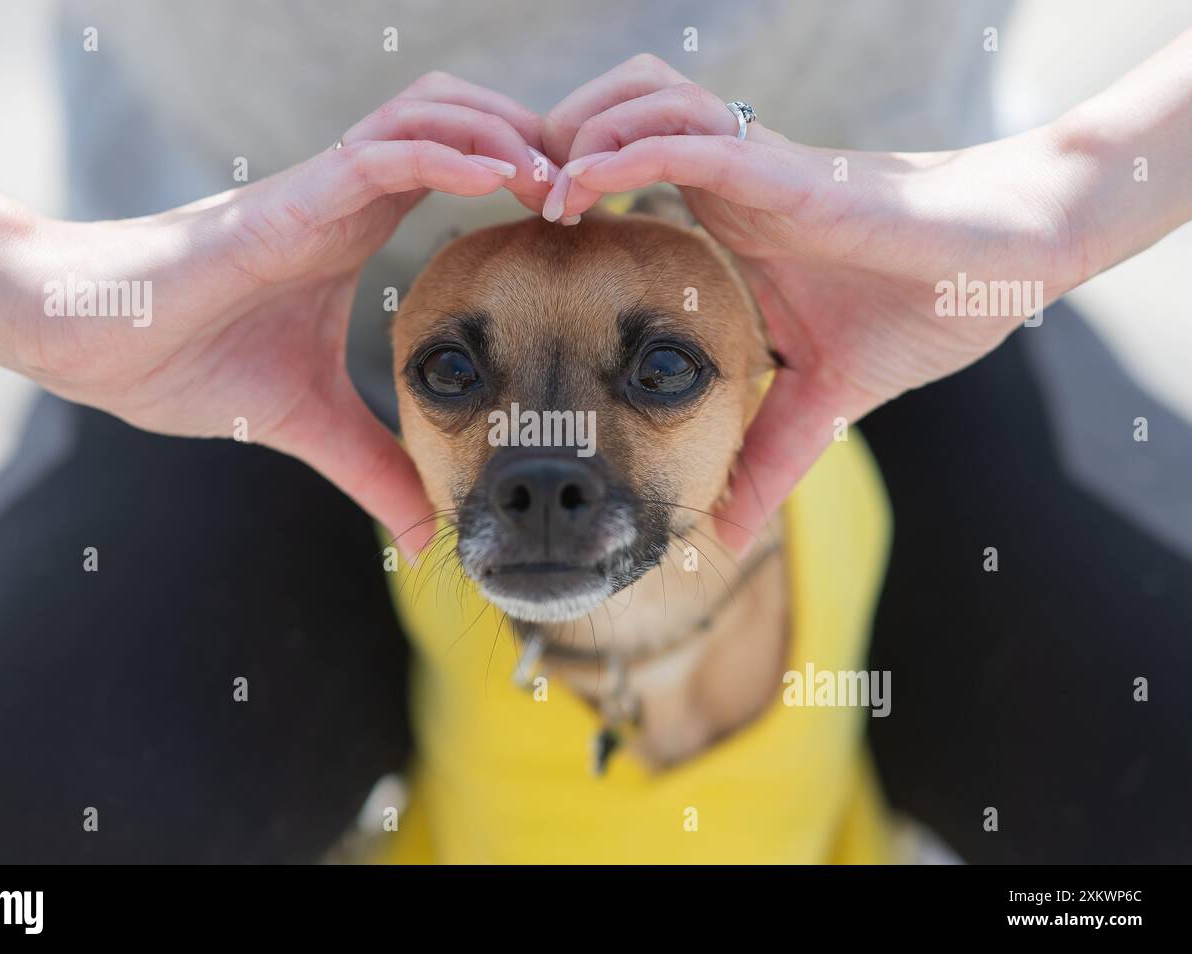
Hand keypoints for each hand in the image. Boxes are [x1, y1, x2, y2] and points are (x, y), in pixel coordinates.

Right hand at [5, 73, 555, 552]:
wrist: (98, 340)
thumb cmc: (187, 363)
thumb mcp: (309, 425)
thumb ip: (374, 468)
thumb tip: (423, 536)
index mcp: (358, 226)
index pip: (458, 167)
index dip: (521, 176)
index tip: (576, 221)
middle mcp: (351, 194)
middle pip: (463, 120)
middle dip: (533, 138)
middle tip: (591, 188)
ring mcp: (326, 188)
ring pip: (434, 113)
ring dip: (507, 135)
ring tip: (562, 183)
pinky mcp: (298, 197)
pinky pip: (389, 150)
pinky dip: (454, 153)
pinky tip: (507, 176)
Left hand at [540, 55, 1083, 551]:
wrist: (1006, 263)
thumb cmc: (924, 310)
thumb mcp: (823, 400)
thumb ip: (770, 454)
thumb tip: (728, 534)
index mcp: (731, 217)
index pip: (629, 170)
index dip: (566, 184)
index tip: (514, 239)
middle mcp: (731, 180)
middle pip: (614, 114)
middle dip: (549, 139)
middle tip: (499, 193)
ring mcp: (753, 170)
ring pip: (641, 105)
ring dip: (576, 137)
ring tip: (528, 191)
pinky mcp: (783, 176)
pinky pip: (688, 143)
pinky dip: (625, 155)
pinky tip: (575, 189)